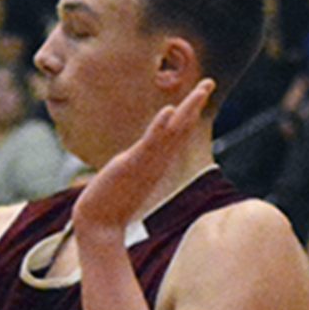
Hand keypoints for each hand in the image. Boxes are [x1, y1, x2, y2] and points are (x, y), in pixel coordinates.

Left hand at [72, 79, 215, 239]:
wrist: (98, 228)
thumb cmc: (107, 209)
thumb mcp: (125, 184)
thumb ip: (132, 173)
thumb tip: (130, 169)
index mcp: (156, 165)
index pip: (177, 136)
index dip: (189, 115)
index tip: (200, 95)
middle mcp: (157, 164)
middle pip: (181, 130)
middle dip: (195, 105)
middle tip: (210, 81)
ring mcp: (146, 165)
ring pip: (172, 133)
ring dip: (187, 110)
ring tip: (202, 89)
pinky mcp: (131, 167)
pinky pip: (149, 144)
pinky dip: (159, 127)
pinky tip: (169, 111)